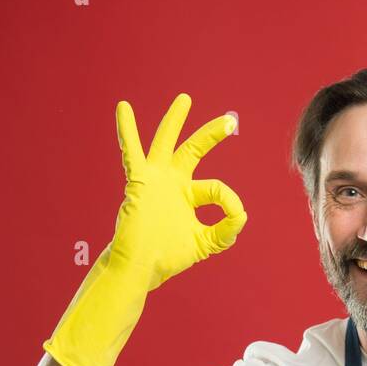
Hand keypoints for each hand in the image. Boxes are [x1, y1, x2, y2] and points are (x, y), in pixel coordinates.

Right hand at [109, 92, 246, 290]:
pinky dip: (127, 130)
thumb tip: (243, 214)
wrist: (139, 265)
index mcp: (188, 195)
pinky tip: (123, 108)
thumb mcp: (204, 243)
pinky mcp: (139, 181)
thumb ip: (225, 231)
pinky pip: (131, 152)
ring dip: (174, 120)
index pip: (217, 188)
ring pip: (166, 142)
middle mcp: (173, 182)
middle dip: (212, 135)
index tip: (236, 217)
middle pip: (194, 150)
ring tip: (185, 100)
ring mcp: (156, 179)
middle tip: (230, 121)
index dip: (231, 202)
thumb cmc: (167, 256)